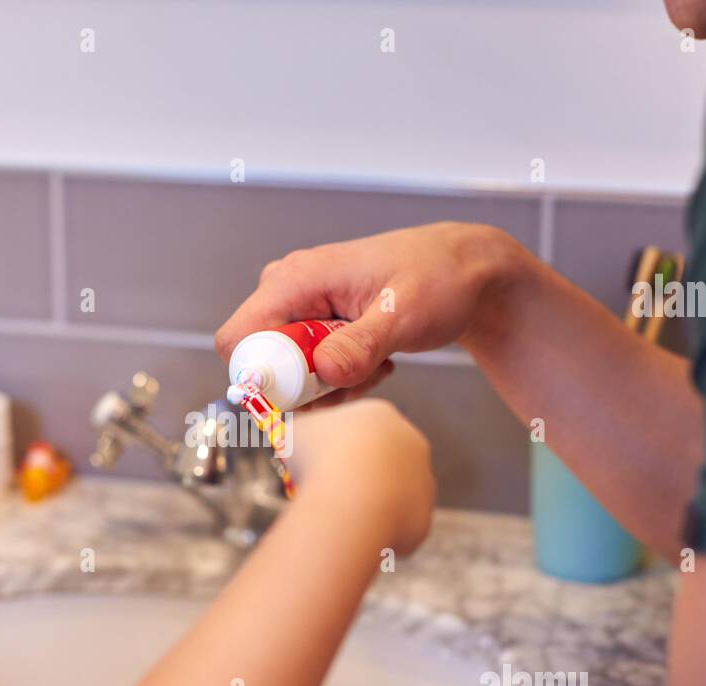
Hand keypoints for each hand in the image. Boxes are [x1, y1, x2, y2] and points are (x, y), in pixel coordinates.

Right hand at [215, 222, 524, 392]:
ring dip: (329, 385)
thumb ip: (362, 345)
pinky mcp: (316, 324)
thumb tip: (324, 372)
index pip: (239, 339)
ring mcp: (302, 308)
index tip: (308, 392)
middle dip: (306, 387)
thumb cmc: (440, 278)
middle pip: (263, 362)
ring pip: (288, 372)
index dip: (262, 375)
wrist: (466, 272)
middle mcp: (289, 291)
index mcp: (297, 279)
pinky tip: (374, 364)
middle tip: (357, 380)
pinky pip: (309, 369)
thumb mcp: (403, 315)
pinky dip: (339, 379)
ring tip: (375, 367)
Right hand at [286, 399, 434, 555]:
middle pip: (380, 460)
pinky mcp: (423, 517)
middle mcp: (411, 444)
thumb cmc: (319, 460)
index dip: (335, 447)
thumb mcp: (295, 432)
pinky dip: (377, 530)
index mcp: (380, 415)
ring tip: (339, 515)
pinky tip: (356, 532)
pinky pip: (396, 525)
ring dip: (368, 503)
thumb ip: (303, 433)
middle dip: (356, 474)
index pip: (359, 430)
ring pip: (391, 494)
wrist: (349, 502)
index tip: (316, 463)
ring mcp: (422, 481)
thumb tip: (300, 439)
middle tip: (327, 490)